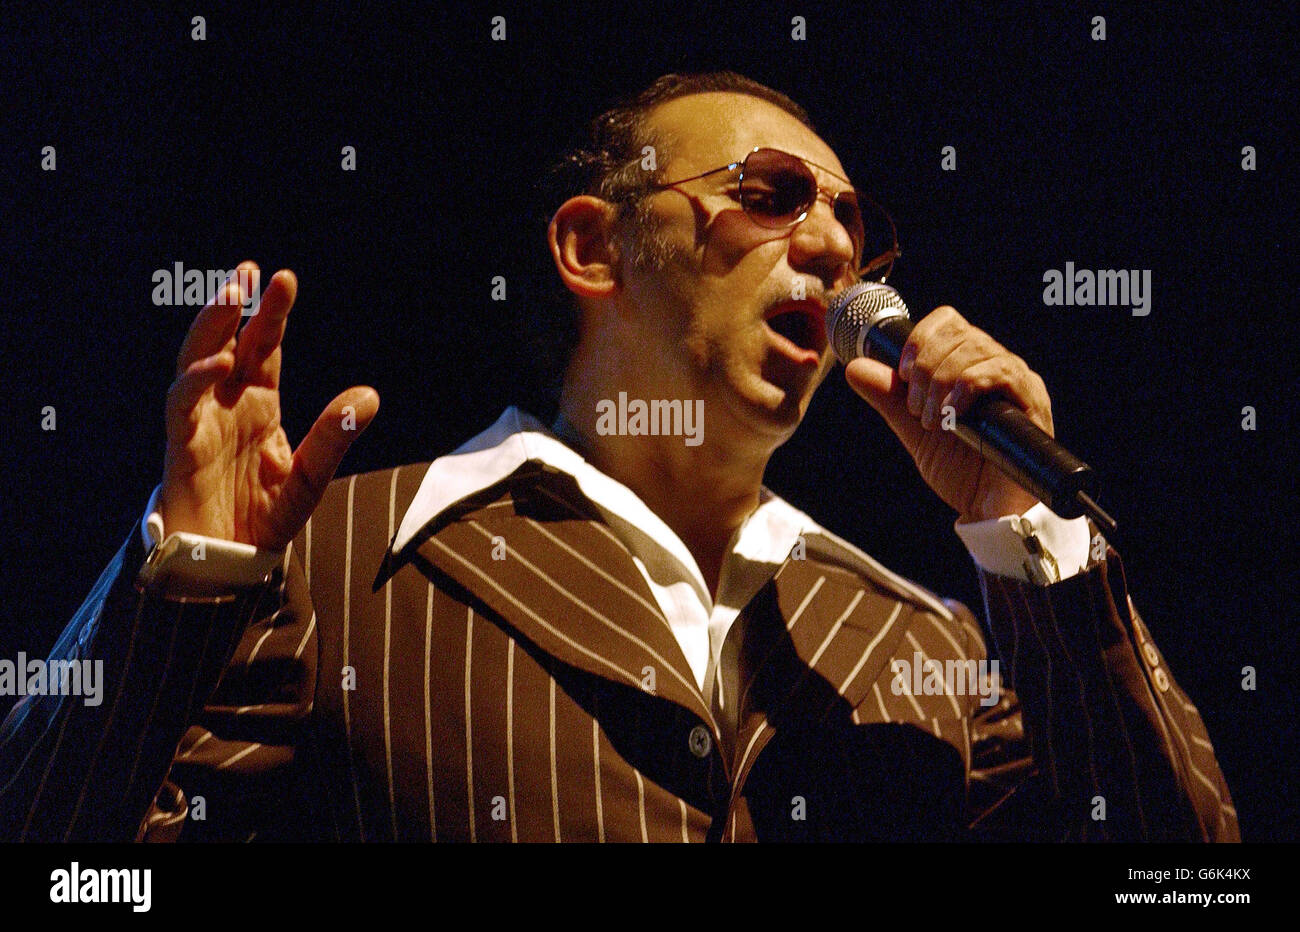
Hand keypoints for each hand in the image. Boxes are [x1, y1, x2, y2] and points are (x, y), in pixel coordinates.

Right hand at [159, 262, 378, 548]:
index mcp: (258, 403)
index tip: (283, 279)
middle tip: (249, 269)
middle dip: (236, 305)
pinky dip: (197, 380)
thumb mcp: (311, 476)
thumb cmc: (263, 518)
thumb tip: (369, 397)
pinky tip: (221, 363)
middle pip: (229, 342)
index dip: (271, 313)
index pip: (264, 347)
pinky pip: (182, 404)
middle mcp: (226, 404)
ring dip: (210, 327)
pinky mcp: (181, 446)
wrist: (229, 565)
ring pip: (196, 360)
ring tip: (229, 295)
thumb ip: (335, 436)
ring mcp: (200, 421)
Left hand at [843, 305, 1051, 522]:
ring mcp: (1016, 381)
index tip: (902, 375)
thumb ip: (888, 398)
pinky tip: (951, 416)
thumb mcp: (913, 430)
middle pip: (958, 332)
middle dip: (925, 368)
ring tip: (932, 420)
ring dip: (941, 383)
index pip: (947, 321)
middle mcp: (997, 365)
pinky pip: (996, 373)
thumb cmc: (960, 471)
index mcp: (971, 365)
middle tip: (916, 407)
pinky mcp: (1031, 400)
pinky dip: (964, 390)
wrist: (988, 510)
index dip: (919, 340)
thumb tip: (855, 367)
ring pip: (974, 349)